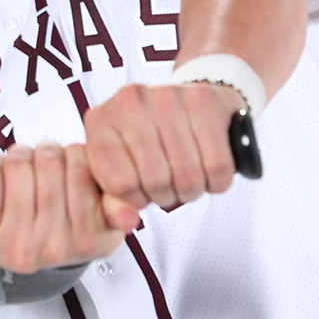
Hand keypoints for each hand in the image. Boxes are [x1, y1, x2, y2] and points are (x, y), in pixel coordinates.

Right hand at [0, 142, 136, 274]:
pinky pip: (84, 170)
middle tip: (27, 172)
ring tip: (49, 174)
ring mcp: (59, 245)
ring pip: (52, 161)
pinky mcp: (93, 234)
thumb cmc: (19, 219)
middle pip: (19, 165)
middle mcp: (21, 251)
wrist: (62, 247)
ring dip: (51, 155)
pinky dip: (81, 162)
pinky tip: (74, 178)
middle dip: (23, 157)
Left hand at [82, 82, 245, 226]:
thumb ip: (114, 202)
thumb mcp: (120, 169)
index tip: (143, 190)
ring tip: (186, 176)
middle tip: (169, 184)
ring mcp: (167, 97)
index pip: (121, 185)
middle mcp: (130, 103)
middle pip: (157, 182)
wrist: (192, 103)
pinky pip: (218, 166)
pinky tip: (207, 167)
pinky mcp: (204, 101)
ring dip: (192, 189)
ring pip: (189, 177)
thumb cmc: (150, 142)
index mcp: (100, 121)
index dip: (138, 200)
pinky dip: (217, 180)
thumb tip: (125, 221)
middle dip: (167, 195)